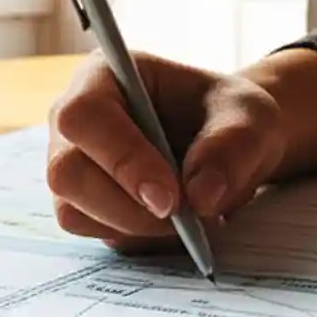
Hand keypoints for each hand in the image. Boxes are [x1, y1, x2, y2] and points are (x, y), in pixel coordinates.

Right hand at [47, 51, 285, 250]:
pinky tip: (176, 225)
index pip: (84, 116)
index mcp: (104, 76)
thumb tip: (201, 197)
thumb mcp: (250, 119)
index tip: (169, 197)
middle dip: (127, 206)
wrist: (232, 146)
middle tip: (184, 218)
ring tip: (190, 217)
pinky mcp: (85, 205)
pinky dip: (139, 239)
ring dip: (136, 228)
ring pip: (75, 212)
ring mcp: (74, 166)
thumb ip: (230, 148)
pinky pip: (96, 234)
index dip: (120, 158)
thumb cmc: (231, 117)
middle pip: (66, 172)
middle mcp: (75, 122)